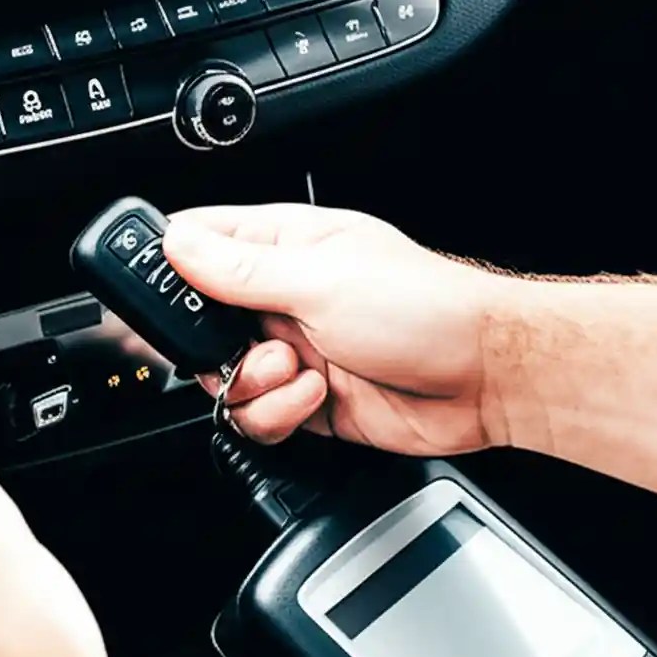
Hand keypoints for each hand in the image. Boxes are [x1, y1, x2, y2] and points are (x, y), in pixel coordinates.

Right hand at [164, 203, 510, 454]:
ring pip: (225, 377)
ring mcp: (294, 348)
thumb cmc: (426, 310)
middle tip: (254, 345)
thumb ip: (239, 270)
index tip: (171, 300)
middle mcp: (283, 296)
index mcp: (285, 246)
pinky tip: (316, 397)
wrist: (484, 380)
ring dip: (254, 386)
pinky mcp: (306, 398)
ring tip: (299, 372)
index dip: (173, 269)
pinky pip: (258, 414)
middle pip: (201, 324)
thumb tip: (177, 243)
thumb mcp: (320, 281)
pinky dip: (277, 414)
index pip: (201, 242)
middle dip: (215, 347)